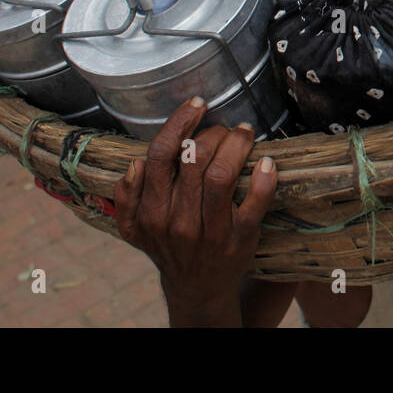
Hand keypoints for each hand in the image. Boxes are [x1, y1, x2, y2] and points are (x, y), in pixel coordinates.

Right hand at [113, 98, 277, 326]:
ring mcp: (210, 231)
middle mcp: (178, 221)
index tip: (197, 105)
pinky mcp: (240, 239)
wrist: (196, 288)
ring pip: (222, 175)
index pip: (161, 155)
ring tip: (244, 133)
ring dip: (237, 145)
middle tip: (224, 127)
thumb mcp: (135, 228)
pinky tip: (266, 163)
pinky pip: (254, 204)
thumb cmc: (168, 247)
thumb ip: (126, 197)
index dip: (180, 123)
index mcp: (151, 212)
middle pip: (194, 158)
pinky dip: (263, 179)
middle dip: (212, 132)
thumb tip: (135, 165)